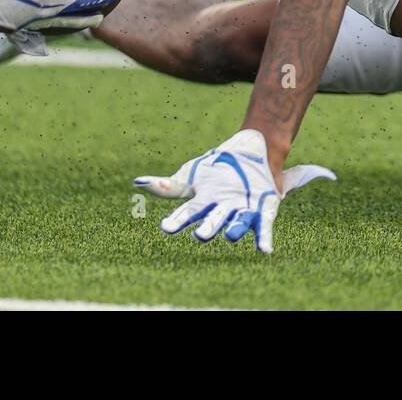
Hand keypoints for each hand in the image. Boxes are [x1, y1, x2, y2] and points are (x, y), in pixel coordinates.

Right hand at [134, 129, 335, 254]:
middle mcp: (222, 210)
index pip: (188, 212)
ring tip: (231, 235)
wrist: (253, 151)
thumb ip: (168, 186)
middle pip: (214, 220)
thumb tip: (136, 183)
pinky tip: (264, 250)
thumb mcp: (191, 175)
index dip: (178, 221)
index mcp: (204, 201)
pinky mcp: (264, 211)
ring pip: (238, 223)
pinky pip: (263, 227)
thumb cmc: (216, 168)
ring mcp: (243, 211)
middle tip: (201, 235)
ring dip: (235, 230)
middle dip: (208, 228)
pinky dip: (263, 238)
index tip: (166, 228)